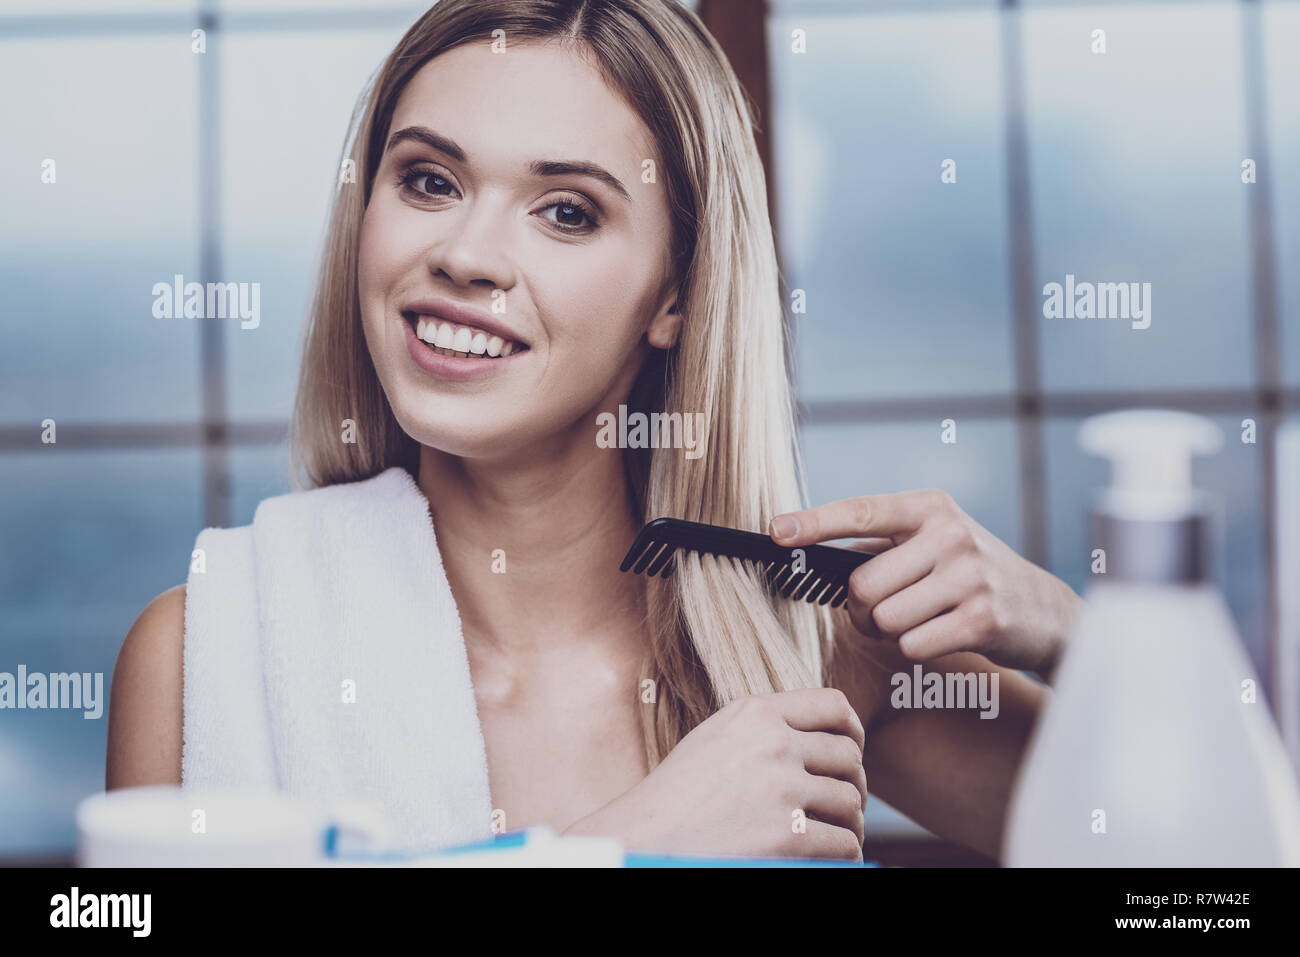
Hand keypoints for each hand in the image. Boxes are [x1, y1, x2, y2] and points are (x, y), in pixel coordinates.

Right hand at [564, 689, 866, 860]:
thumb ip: (764, 728)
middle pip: (849, 758)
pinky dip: (844, 855)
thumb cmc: (678, 796)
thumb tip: (824, 738)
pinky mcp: (788, 836)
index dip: (853, 729)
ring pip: (850, 803)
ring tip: (838, 835)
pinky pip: (843, 843)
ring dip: (850, 824)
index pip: (833, 705)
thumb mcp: (716, 738)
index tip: (853, 750)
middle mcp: (773, 744)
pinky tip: (829, 859)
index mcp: (755, 713)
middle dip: (854, 784)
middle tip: (846, 804)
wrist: (645, 839)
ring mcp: (782, 790)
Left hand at [769, 489, 1082, 677]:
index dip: (813, 522)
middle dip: (863, 609)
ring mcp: (970, 575)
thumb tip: (804, 548)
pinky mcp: (983, 619)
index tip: (775, 531)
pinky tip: (944, 636)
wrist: (1042, 610)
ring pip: (885, 620)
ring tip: (922, 620)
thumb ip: (878, 545)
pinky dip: (918, 649)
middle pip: (863, 585)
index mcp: (929, 508)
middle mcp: (950, 534)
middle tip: (886, 611)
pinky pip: (914, 646)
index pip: (861, 511)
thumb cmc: (965, 574)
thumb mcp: (931, 542)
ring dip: (891, 632)